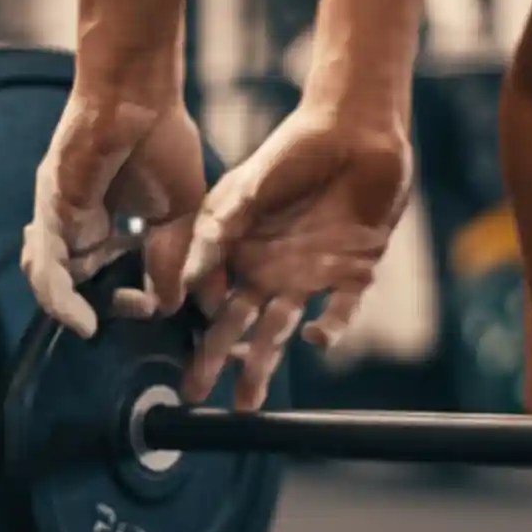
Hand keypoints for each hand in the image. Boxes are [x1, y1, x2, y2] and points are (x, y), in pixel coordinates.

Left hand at [22, 86, 207, 337]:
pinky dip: (59, 300)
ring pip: (52, 280)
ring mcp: (61, 218)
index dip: (132, 297)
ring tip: (91, 323)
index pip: (109, 274)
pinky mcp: (51, 213)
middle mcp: (80, 223)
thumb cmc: (162, 139)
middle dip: (98, 305)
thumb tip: (173, 303)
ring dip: (70, 308)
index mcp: (109, 222)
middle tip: (122, 311)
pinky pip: (47, 268)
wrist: (137, 97)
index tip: (148, 301)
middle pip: (75, 281)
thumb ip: (173, 259)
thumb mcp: (180, 214)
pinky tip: (81, 319)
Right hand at [179, 103, 413, 409]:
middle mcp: (270, 269)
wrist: (355, 130)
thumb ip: (218, 232)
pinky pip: (340, 310)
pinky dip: (329, 327)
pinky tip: (313, 338)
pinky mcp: (353, 271)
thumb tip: (185, 279)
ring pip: (279, 329)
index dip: (194, 325)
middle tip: (193, 394)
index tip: (176, 352)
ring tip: (245, 401)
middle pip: (238, 323)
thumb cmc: (293, 152)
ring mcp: (310, 273)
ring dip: (262, 363)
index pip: (211, 296)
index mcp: (241, 250)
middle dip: (216, 360)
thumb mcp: (246, 188)